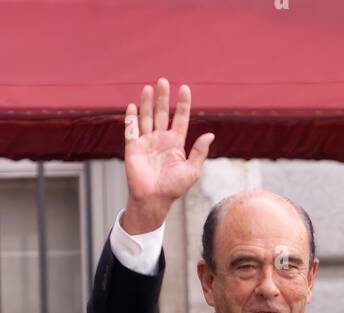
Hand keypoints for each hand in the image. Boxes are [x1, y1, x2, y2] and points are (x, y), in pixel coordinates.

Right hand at [122, 79, 213, 231]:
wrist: (154, 200)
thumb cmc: (174, 188)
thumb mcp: (192, 171)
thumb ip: (199, 152)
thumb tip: (210, 135)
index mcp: (175, 143)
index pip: (180, 118)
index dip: (183, 103)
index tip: (185, 88)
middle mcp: (161, 139)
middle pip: (162, 113)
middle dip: (163, 97)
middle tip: (163, 80)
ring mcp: (146, 141)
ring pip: (146, 116)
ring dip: (147, 102)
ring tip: (149, 87)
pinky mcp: (133, 147)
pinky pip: (131, 128)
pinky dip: (131, 117)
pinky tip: (133, 105)